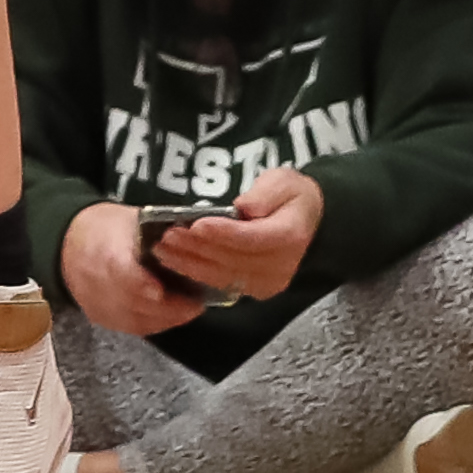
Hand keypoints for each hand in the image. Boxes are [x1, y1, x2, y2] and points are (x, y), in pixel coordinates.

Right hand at [59, 200, 202, 336]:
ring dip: (164, 319)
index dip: (145, 287)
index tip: (168, 291)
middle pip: (133, 303)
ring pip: (132, 320)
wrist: (68, 243)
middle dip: (168, 308)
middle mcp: (99, 283)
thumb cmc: (106, 227)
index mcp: (107, 252)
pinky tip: (170, 317)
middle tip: (196, 304)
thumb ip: (160, 232)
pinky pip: (128, 327)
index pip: (124, 275)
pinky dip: (151, 324)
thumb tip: (199, 238)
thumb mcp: (132, 218)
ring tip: (189, 311)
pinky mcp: (98, 316)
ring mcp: (96, 303)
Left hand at [159, 169, 323, 304]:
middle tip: (168, 236)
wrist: (308, 222)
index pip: (251, 238)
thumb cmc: (291, 197)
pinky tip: (176, 262)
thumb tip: (243, 208)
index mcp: (290, 236)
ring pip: (222, 275)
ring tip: (163, 250)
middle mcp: (280, 267)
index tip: (195, 225)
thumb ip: (265, 193)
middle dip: (197, 248)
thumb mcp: (283, 181)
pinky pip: (221, 283)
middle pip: (231, 260)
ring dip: (190, 263)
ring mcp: (267, 283)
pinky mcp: (254, 290)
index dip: (222, 233)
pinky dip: (196, 273)